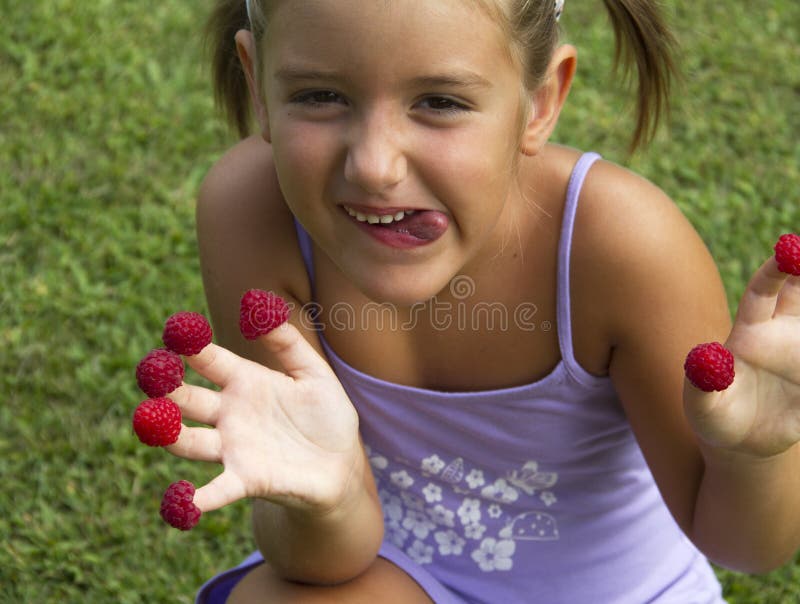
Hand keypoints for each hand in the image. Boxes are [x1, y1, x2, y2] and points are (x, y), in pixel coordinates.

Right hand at [165, 322, 361, 515]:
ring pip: (189, 440)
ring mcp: (233, 448)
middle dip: (166, 386)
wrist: (343, 464)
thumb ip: (289, 343)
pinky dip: (196, 500)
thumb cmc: (326, 416)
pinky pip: (216, 491)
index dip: (191, 345)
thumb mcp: (314, 374)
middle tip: (151, 370)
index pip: (209, 360)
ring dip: (167, 433)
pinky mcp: (246, 480)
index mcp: (244, 382)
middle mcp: (229, 414)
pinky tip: (181, 503)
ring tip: (148, 421)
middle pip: (187, 398)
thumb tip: (261, 304)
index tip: (175, 329)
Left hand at [684, 257, 799, 456]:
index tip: (789, 249)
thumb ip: (702, 383)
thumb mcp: (703, 406)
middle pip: (798, 293)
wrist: (739, 445)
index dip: (775, 270)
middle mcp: (779, 336)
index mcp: (749, 335)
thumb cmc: (713, 418)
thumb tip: (702, 356)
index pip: (763, 293)